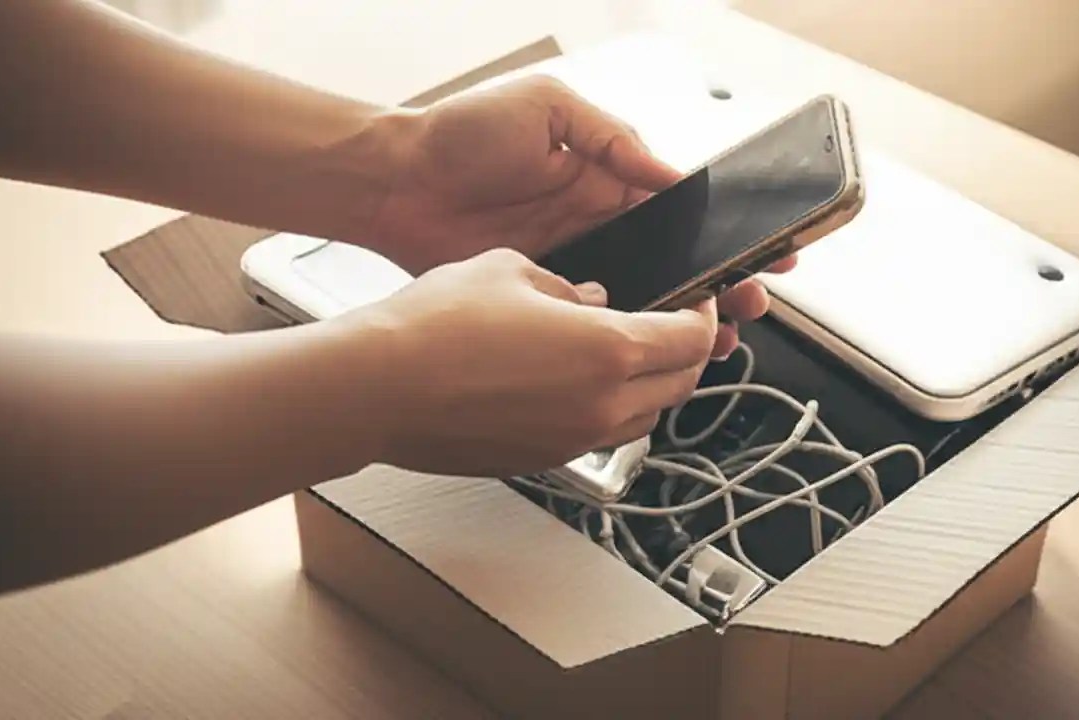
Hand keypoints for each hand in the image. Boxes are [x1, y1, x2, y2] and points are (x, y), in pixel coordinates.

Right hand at [336, 248, 717, 476]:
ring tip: (629, 357)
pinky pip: (598, 436)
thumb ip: (565, 286)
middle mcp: (602, 405)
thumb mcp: (510, 270)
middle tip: (674, 327)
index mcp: (608, 350)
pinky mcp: (541, 460)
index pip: (690, 338)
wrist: (376, 388)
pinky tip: (574, 384)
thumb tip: (587, 300)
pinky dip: (607, 411)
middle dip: (687, 353)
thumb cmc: (433, 328)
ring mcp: (573, 440)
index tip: (697, 302)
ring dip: (652, 388)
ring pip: (645, 418)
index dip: (702, 316)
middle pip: (680, 385)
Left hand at [362, 75, 794, 357]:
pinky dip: (622, 335)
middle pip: (672, 259)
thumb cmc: (463, 131)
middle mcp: (595, 222)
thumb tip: (670, 172)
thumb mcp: (549, 109)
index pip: (680, 209)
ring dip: (680, 315)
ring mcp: (571, 262)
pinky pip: (592, 318)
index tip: (764, 251)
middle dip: (716, 283)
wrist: (394, 180)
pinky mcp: (539, 294)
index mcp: (605, 175)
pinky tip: (649, 348)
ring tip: (719, 336)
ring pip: (641, 295)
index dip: (723, 232)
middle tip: (750, 304)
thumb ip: (612, 139)